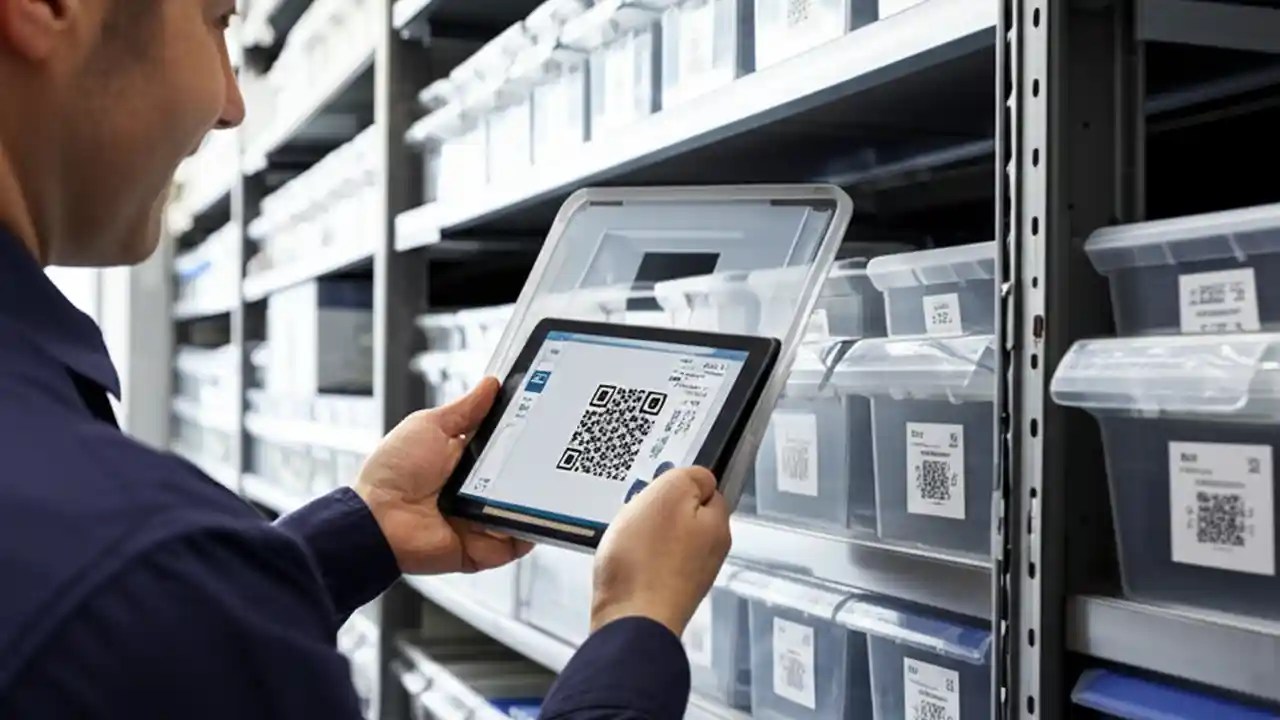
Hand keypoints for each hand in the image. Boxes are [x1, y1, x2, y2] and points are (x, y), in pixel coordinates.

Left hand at [354, 378, 532, 574]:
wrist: (378, 520)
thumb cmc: (394, 471)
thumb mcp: (430, 426)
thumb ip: (465, 409)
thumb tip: (491, 385)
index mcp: (467, 459)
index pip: (508, 445)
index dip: (527, 433)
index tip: (546, 418)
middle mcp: (479, 490)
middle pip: (522, 477)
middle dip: (538, 466)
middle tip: (551, 453)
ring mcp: (483, 519)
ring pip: (526, 509)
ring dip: (536, 500)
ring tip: (545, 484)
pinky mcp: (485, 547)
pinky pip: (516, 542)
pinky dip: (527, 532)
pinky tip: (531, 516)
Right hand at [590, 467, 731, 637]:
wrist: (629, 622)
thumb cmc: (646, 560)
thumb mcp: (669, 494)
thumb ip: (690, 477)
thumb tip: (700, 478)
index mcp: (717, 526)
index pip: (706, 489)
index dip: (678, 484)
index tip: (657, 487)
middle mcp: (708, 554)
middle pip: (681, 516)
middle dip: (655, 511)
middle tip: (637, 513)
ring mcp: (686, 577)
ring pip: (662, 539)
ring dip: (641, 535)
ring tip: (625, 540)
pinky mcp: (662, 594)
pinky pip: (648, 563)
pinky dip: (633, 559)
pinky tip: (621, 562)